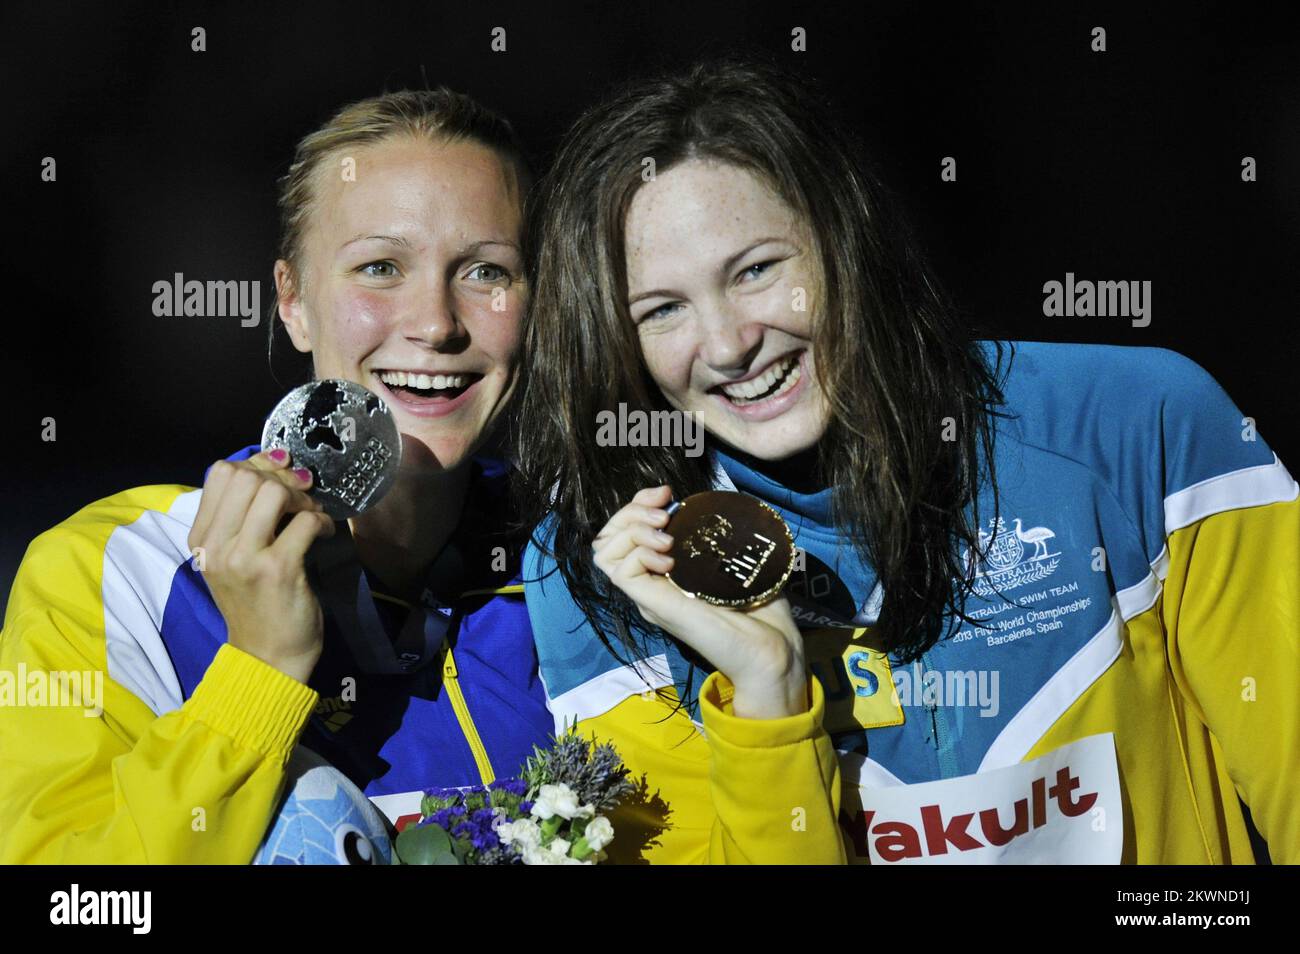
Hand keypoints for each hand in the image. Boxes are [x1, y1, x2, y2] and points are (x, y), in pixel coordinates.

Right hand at [187, 449, 335, 683]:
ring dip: (302, 497)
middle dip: (282, 478)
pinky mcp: (278, 570)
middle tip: (302, 495)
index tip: (280, 474)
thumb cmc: (255, 603)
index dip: (255, 463)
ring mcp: (245, 558)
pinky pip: (305, 522)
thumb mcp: (232, 559)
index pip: (219, 473)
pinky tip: (324, 533)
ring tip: (311, 513)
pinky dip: (322, 520)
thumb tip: (274, 466)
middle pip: (246, 477)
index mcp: (202, 540)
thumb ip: (242, 518)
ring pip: (273, 493)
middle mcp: (217, 546)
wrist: (267, 657)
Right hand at [592, 485, 807, 718]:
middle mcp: (651, 583)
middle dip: (630, 511)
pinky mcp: (652, 605)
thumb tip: (710, 505)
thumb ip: (714, 536)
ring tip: (666, 533)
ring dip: (632, 530)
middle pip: (608, 538)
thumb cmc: (760, 611)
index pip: (627, 531)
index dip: (640, 503)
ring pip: (605, 552)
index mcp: (664, 573)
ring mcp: (649, 595)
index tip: (668, 493)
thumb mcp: (732, 561)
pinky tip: (670, 556)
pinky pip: (621, 571)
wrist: (770, 649)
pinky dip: (640, 552)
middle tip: (664, 511)